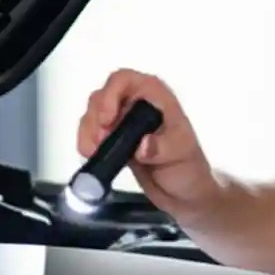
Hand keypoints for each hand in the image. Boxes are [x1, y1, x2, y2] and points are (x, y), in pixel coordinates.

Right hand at [78, 70, 219, 220]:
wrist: (183, 194)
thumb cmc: (189, 168)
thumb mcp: (181, 154)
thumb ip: (162, 148)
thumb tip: (142, 146)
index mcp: (155, 96)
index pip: (125, 80)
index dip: (110, 94)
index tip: (107, 120)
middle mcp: (136, 103)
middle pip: (102, 96)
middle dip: (95, 118)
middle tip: (100, 142)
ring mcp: (123, 122)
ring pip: (93, 114)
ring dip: (88, 132)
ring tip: (94, 152)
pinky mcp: (114, 140)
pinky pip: (92, 134)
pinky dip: (86, 142)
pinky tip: (92, 156)